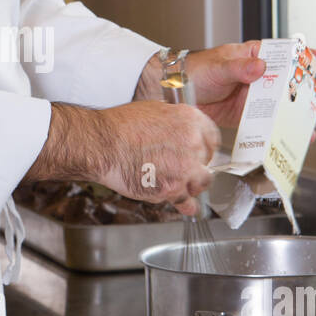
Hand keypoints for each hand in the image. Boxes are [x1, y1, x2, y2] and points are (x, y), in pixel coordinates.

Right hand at [22, 100, 220, 216]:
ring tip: (173, 183)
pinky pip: (185, 201)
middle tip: (180, 170)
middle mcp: (194, 143)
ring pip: (200, 184)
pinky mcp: (173, 189)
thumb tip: (184, 137)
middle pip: (208, 163)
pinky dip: (181, 203)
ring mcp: (185, 168)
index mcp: (191, 120)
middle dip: (196, 168)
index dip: (205, 149)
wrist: (102, 145)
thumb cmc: (120, 127)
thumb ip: (176, 126)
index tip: (199, 155)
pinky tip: (177, 200)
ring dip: (189, 186)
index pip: (213, 139)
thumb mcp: (154, 112)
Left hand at [135, 41, 315, 130]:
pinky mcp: (244, 116)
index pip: (290, 54)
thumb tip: (259, 66)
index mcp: (255, 56)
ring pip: (282, 107)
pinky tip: (288, 142)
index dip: (314, 57)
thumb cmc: (194, 70)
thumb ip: (239, 67)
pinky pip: (266, 124)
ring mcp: (253, 98)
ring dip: (298, 119)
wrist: (171, 92)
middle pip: (292, 85)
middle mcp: (258, 77)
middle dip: (312, 97)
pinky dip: (277, 133)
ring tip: (312, 130)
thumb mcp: (218, 65)